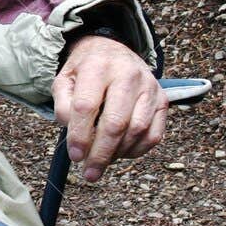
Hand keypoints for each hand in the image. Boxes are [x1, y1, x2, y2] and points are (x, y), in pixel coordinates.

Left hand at [52, 35, 168, 182]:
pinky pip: (154, 135)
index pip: (87, 105)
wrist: (113, 52)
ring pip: (137, 131)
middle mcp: (128, 74)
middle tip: (89, 173)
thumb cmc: (86, 72)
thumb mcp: (65, 80)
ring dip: (118, 153)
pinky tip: (120, 153)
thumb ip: (62, 105)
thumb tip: (72, 132)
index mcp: (98, 66)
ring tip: (102, 161)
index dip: (80, 135)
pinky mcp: (163, 100)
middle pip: (116, 122)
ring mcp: (149, 87)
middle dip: (101, 154)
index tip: (75, 156)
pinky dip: (136, 151)